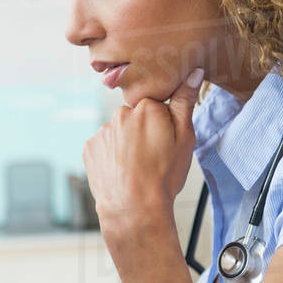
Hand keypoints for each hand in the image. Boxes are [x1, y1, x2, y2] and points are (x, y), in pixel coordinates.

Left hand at [83, 67, 203, 231]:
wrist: (134, 210)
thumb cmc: (164, 177)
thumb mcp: (185, 139)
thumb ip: (185, 103)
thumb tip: (193, 71)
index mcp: (147, 107)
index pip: (157, 104)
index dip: (164, 123)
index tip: (165, 142)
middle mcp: (120, 113)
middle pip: (136, 116)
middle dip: (144, 130)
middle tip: (152, 156)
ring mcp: (102, 131)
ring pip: (119, 131)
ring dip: (127, 143)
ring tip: (136, 167)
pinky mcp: (90, 148)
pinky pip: (104, 146)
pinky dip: (112, 155)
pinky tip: (122, 171)